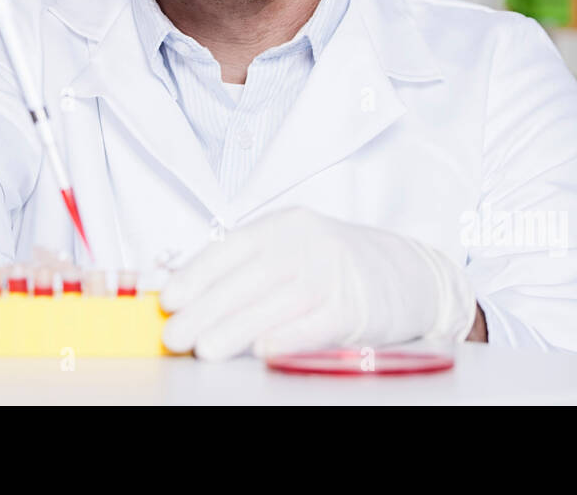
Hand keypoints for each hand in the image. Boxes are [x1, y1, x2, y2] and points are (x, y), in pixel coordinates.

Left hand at [160, 207, 477, 360]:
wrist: (407, 274)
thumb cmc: (334, 267)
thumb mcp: (291, 253)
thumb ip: (246, 270)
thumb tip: (187, 297)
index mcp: (285, 226)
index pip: (233, 247)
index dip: (197, 274)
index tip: (169, 299)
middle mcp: (310, 244)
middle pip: (249, 278)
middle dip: (206, 310)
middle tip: (176, 335)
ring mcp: (335, 273)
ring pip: (277, 303)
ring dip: (236, 329)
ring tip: (205, 350)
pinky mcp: (357, 306)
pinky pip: (317, 323)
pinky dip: (289, 336)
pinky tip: (262, 350)